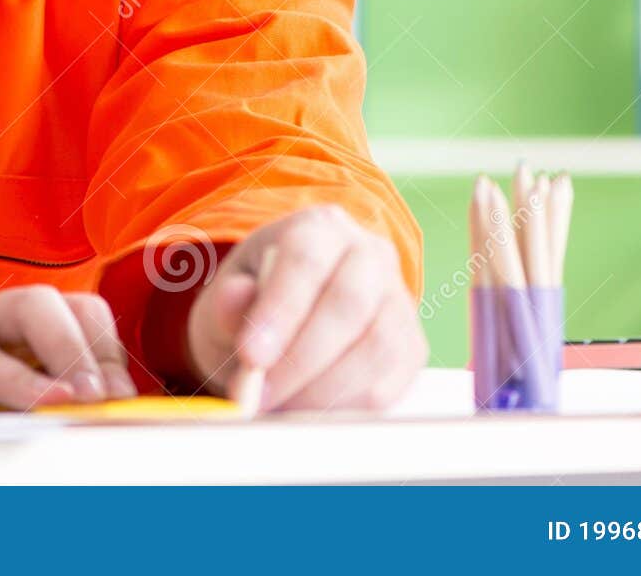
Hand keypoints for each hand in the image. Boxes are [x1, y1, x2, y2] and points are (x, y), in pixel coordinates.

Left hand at [185, 205, 425, 411]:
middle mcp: (369, 254)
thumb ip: (229, 300)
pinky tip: (308, 411)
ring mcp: (397, 300)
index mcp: (319, 227)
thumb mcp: (229, 295)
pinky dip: (345, 406)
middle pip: (350, 303)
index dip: (281, 309)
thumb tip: (235, 300)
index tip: (251, 356)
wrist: (291, 320)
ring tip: (280, 407)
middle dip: (301, 359)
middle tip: (259, 395)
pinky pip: (389, 384)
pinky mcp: (411, 348)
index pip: (306, 259)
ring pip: (376, 347)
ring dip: (322, 389)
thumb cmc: (255, 301)